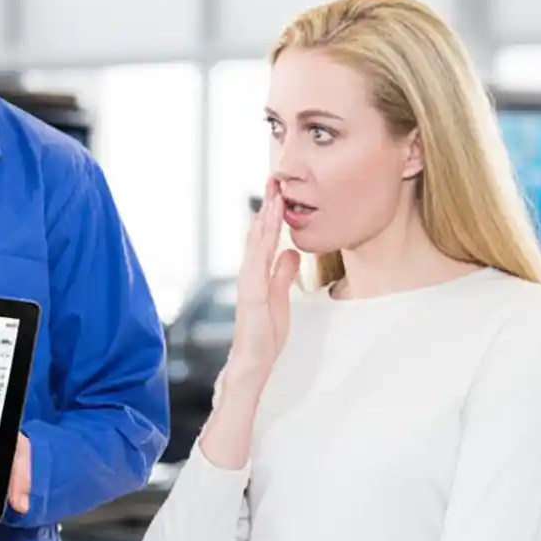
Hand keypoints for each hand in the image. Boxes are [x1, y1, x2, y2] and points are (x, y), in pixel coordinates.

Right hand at [231, 179, 299, 377]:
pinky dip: (262, 241)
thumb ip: (283, 273)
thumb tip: (291, 251)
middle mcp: (250, 272)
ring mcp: (249, 281)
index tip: (280, 192)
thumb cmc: (265, 333)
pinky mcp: (251, 292)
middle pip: (258, 232)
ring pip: (256, 242)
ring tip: (273, 195)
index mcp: (258, 272)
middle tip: (274, 180)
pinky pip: (257, 261)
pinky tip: (267, 226)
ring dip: (265, 218)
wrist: (254, 360)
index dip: (272, 214)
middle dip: (267, 207)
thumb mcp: (281, 296)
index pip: (265, 236)